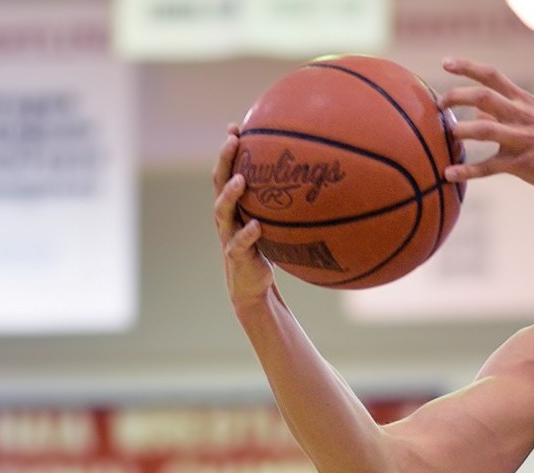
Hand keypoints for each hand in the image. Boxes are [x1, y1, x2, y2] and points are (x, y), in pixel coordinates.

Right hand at [212, 124, 276, 306]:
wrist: (253, 285)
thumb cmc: (267, 247)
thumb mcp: (275, 221)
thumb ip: (284, 201)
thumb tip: (315, 176)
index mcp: (234, 204)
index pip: (227, 170)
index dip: (228, 149)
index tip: (235, 126)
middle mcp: (227, 215)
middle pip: (218, 182)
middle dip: (224, 159)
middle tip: (233, 140)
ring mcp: (228, 234)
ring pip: (222, 210)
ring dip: (230, 194)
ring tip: (241, 180)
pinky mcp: (237, 255)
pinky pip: (239, 242)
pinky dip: (247, 233)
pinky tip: (257, 226)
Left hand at [439, 58, 533, 211]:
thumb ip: (505, 112)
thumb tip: (476, 110)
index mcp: (524, 101)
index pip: (491, 75)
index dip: (466, 67)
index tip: (445, 64)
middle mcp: (521, 116)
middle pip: (482, 97)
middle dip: (455, 97)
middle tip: (439, 104)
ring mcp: (521, 139)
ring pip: (482, 129)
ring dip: (459, 131)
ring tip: (446, 135)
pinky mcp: (521, 164)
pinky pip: (488, 167)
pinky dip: (466, 171)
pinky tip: (448, 174)